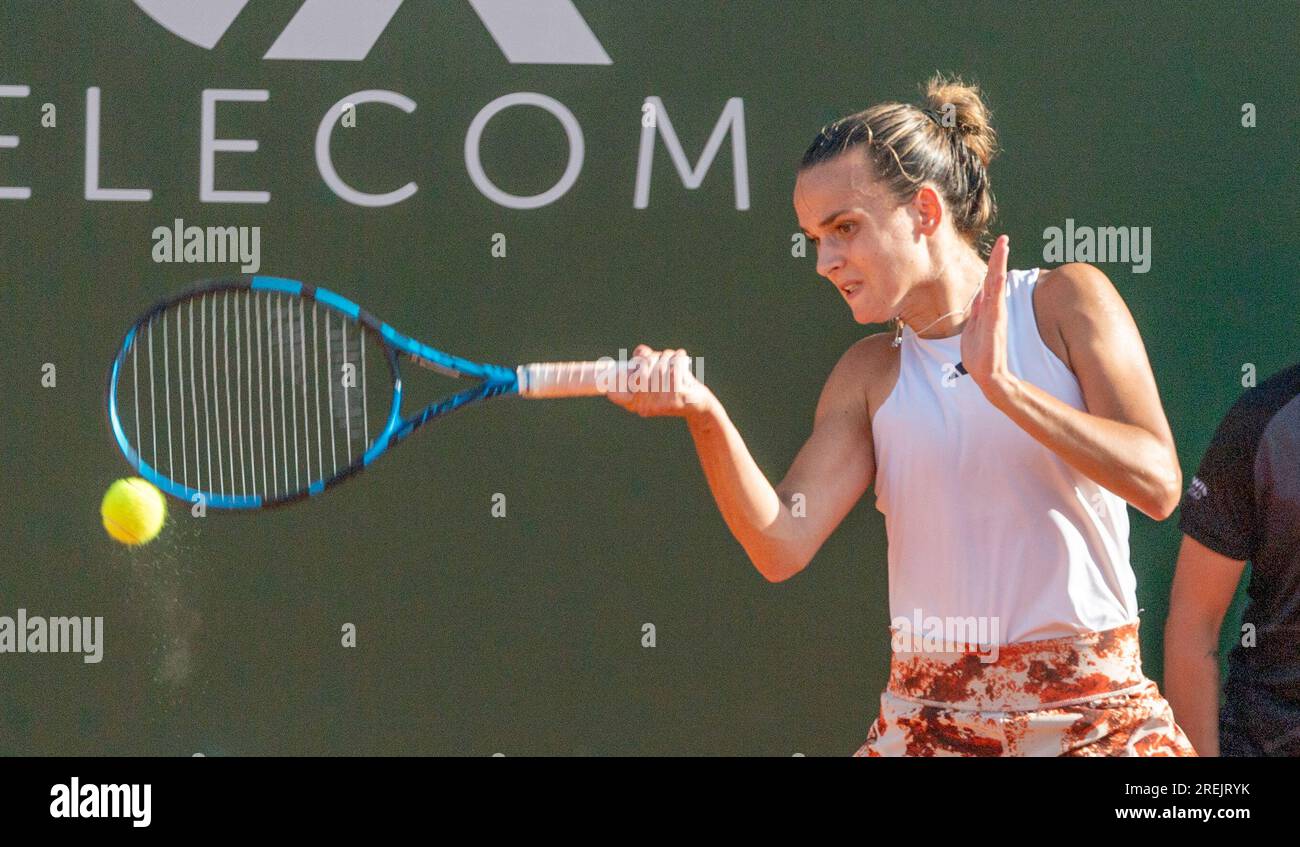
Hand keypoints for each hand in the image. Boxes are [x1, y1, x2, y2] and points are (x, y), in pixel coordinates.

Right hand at [607, 344, 714, 418]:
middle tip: (660, 354)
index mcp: (637, 404)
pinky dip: (677, 358)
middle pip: (643, 373)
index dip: (623, 375)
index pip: (620, 393)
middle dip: (652, 358)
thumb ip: (644, 362)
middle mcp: (647, 407)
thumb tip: (640, 352)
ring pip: (659, 369)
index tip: (633, 361)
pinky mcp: (679, 398)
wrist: (698, 405)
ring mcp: (663, 404)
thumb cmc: (674, 387)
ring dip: (666, 356)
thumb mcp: (656, 376)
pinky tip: (680, 355)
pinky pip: (675, 371)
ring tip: (672, 355)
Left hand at [960, 235, 1016, 398]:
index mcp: (988, 309)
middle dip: (1000, 258)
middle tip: (1004, 238)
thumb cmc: (979, 353)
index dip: (993, 264)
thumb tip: (980, 295)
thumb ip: (978, 311)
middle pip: (996, 278)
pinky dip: (997, 289)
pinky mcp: (995, 325)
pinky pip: (995, 303)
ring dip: (1000, 266)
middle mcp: (995, 309)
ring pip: (997, 286)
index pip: (990, 281)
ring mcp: (996, 315)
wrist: (987, 374)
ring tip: (1004, 247)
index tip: (999, 245)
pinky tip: (998, 276)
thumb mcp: (973, 328)